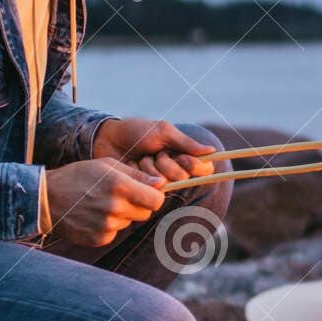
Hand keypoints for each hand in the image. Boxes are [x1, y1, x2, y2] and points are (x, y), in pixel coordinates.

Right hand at [44, 157, 165, 247]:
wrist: (46, 198)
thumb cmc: (77, 176)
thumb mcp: (106, 165)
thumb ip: (137, 175)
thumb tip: (162, 183)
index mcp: (120, 186)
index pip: (156, 200)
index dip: (154, 196)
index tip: (148, 192)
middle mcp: (115, 208)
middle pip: (146, 213)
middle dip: (139, 205)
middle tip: (121, 196)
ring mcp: (107, 226)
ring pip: (129, 222)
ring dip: (122, 214)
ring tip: (101, 203)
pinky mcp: (99, 239)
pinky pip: (115, 232)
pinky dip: (109, 225)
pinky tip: (94, 215)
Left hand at [92, 117, 216, 183]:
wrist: (108, 139)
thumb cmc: (137, 132)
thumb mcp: (163, 132)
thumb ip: (186, 143)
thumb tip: (212, 151)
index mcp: (182, 154)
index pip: (204, 168)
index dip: (195, 166)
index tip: (183, 158)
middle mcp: (174, 169)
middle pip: (182, 175)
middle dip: (166, 162)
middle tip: (154, 152)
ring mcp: (158, 180)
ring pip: (165, 182)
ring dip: (150, 167)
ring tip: (140, 158)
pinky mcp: (144, 189)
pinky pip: (149, 188)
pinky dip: (140, 174)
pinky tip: (132, 167)